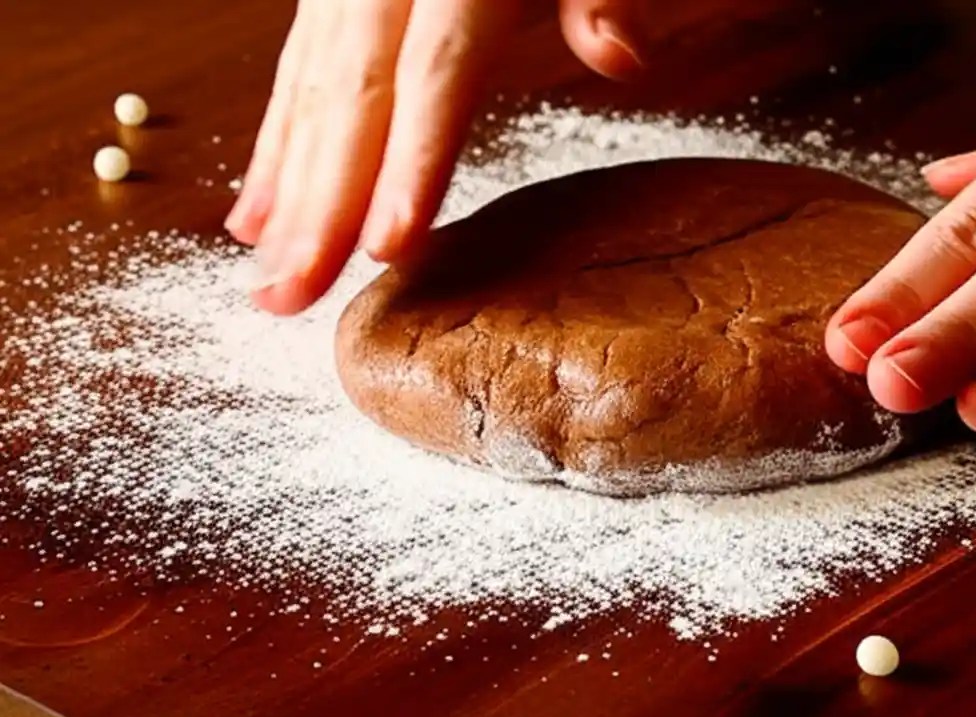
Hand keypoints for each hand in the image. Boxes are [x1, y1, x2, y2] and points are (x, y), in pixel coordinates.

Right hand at [224, 0, 645, 314]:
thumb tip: (618, 60)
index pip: (435, 74)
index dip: (410, 162)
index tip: (387, 248)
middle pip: (353, 98)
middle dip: (319, 206)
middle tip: (288, 299)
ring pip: (311, 91)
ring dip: (286, 189)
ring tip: (267, 274)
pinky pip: (300, 72)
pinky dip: (278, 143)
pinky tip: (260, 207)